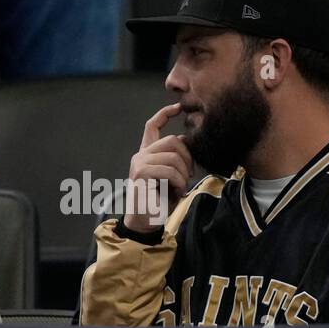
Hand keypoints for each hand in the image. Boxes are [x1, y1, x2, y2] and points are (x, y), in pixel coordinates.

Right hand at [123, 102, 191, 232]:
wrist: (145, 221)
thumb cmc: (160, 201)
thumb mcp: (171, 177)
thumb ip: (175, 160)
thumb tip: (187, 144)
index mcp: (147, 154)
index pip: (153, 126)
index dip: (165, 113)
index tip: (178, 107)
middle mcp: (141, 155)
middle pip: (172, 140)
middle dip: (188, 156)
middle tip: (189, 174)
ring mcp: (139, 163)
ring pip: (173, 156)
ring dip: (184, 173)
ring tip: (181, 186)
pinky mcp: (141, 174)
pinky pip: (169, 170)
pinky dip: (179, 182)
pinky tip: (176, 191)